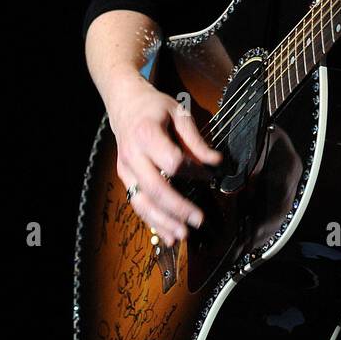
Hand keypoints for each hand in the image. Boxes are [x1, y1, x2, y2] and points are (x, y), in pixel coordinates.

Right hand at [108, 74, 222, 245]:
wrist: (124, 104)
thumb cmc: (154, 108)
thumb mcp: (179, 114)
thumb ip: (196, 140)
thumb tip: (217, 161)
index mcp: (146, 134)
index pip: (171, 161)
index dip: (193, 172)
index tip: (209, 175)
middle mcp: (132, 155)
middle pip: (154, 188)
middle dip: (177, 207)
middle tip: (198, 220)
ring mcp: (125, 169)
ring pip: (142, 202)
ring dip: (162, 222)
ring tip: (182, 235)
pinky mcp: (125, 178)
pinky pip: (137, 203)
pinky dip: (152, 222)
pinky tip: (167, 235)